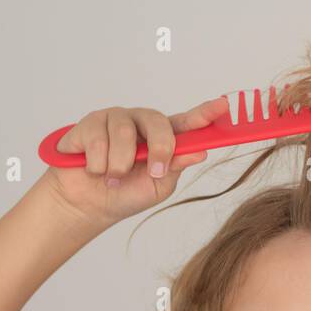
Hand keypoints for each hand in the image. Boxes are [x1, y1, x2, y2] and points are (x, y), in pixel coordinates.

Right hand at [43, 98, 229, 230]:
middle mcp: (141, 123)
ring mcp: (116, 119)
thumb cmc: (124, 194)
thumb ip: (175, 166)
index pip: (186, 122)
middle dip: (158, 149)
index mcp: (162, 137)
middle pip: (158, 122)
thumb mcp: (157, 185)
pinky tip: (93, 169)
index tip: (223, 105)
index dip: (204, 113)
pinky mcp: (91, 122)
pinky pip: (98, 140)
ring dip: (118, 166)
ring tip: (112, 178)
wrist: (87, 205)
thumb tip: (199, 151)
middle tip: (152, 171)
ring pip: (124, 134)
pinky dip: (97, 164)